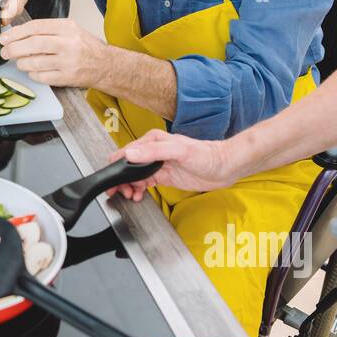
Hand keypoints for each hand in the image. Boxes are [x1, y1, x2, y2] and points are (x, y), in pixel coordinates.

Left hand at [0, 18, 106, 87]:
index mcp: (67, 27)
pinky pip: (42, 77)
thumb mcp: (70, 30)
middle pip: (33, 45)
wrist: (105, 65)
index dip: (16, 33)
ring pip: (35, 63)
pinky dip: (32, 74)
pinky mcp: (67, 78)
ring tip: (19, 62)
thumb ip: (47, 30)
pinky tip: (32, 71)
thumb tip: (17, 33)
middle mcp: (68, 43)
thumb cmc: (85, 46)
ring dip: (22, 63)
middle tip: (5, 52)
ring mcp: (68, 62)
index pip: (36, 27)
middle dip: (14, 49)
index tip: (5, 38)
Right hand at [106, 128, 243, 199]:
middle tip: (119, 193)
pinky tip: (139, 196)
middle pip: (127, 166)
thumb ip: (153, 152)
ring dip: (128, 187)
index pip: (126, 153)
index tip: (112, 181)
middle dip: (120, 180)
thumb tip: (130, 154)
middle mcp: (152, 151)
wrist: (224, 167)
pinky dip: (138, 190)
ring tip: (131, 196)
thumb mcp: (179, 150)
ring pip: (134, 176)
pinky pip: (144, 183)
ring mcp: (158, 164)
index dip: (116, 168)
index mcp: (152, 141)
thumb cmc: (206, 155)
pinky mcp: (163, 176)